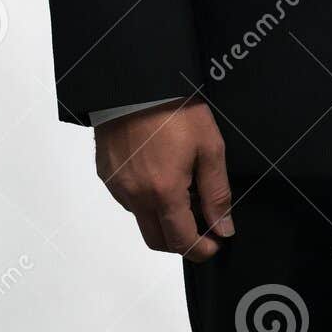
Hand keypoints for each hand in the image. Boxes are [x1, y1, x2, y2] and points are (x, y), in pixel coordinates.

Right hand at [94, 99, 233, 262]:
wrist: (137, 82)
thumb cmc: (174, 108)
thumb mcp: (209, 147)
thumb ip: (217, 193)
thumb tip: (224, 228)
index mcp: (163, 192)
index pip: (182, 242)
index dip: (202, 249)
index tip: (215, 244)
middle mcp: (136, 196)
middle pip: (158, 241)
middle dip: (181, 241)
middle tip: (202, 223)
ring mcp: (118, 186)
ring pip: (141, 219)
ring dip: (162, 217)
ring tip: (182, 188)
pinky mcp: (107, 174)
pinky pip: (127, 199)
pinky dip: (145, 198)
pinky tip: (160, 172)